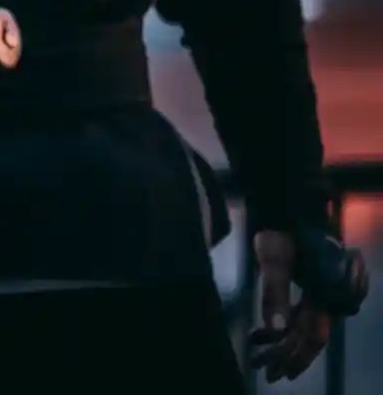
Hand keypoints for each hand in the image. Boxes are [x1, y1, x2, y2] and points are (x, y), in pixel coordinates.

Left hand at [248, 230, 333, 381]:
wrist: (285, 210)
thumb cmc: (281, 230)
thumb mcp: (274, 259)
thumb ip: (274, 293)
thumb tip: (277, 328)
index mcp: (326, 292)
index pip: (315, 336)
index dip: (298, 357)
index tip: (281, 374)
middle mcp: (328, 296)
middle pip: (308, 336)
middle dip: (286, 355)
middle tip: (265, 373)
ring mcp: (321, 293)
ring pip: (302, 328)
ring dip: (280, 344)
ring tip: (256, 356)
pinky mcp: (311, 289)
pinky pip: (298, 315)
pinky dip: (279, 327)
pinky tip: (258, 335)